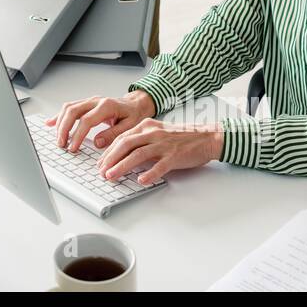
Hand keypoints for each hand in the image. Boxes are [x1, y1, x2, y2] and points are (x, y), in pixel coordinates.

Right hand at [46, 91, 153, 152]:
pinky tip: (50, 123)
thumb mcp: (130, 126)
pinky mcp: (85, 104)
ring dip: (60, 123)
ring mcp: (89, 101)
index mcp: (106, 106)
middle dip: (64, 129)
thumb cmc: (133, 115)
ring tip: (58, 139)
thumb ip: (113, 134)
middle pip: (72, 111)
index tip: (73, 147)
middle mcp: (95, 101)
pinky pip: (68, 108)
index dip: (78, 135)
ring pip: (68, 108)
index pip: (86, 120)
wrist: (135, 104)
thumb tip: (97, 143)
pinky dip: (58, 116)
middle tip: (61, 144)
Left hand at [94, 118, 223, 185]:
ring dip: (122, 166)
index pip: (122, 138)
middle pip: (126, 144)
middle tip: (101, 171)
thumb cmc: (181, 138)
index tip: (100, 163)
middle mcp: (153, 133)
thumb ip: (141, 140)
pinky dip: (149, 173)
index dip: (108, 151)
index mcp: (147, 126)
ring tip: (111, 176)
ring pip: (138, 154)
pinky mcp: (175, 155)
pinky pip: (160, 165)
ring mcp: (164, 144)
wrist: (206, 137)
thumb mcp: (158, 133)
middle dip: (110, 158)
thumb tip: (122, 155)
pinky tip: (141, 180)